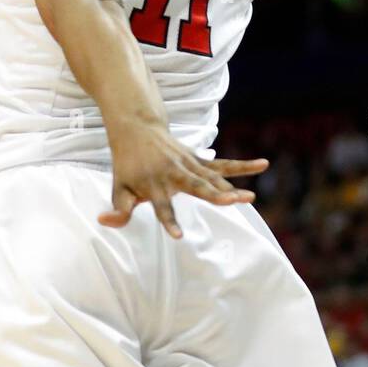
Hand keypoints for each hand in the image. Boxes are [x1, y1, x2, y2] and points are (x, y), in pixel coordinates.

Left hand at [99, 123, 267, 237]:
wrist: (138, 129)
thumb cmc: (127, 165)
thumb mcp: (118, 188)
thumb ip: (118, 209)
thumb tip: (104, 222)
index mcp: (154, 185)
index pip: (162, 207)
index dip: (170, 221)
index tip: (179, 237)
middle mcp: (175, 174)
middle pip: (197, 188)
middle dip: (215, 196)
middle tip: (232, 203)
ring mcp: (190, 165)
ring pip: (214, 177)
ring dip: (232, 187)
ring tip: (250, 197)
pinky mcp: (200, 160)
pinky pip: (224, 164)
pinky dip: (243, 165)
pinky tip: (263, 164)